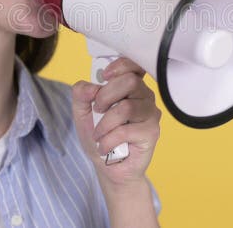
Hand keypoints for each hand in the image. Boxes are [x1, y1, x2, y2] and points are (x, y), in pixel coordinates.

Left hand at [71, 57, 161, 186]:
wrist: (107, 166)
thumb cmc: (100, 135)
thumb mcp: (82, 112)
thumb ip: (81, 94)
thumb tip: (92, 87)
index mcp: (130, 87)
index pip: (134, 65)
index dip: (121, 65)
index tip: (104, 76)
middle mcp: (144, 97)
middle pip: (131, 82)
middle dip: (106, 95)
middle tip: (97, 110)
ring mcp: (150, 115)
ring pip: (127, 107)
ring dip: (105, 123)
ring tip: (99, 135)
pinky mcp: (151, 133)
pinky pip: (127, 130)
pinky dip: (109, 140)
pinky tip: (105, 146)